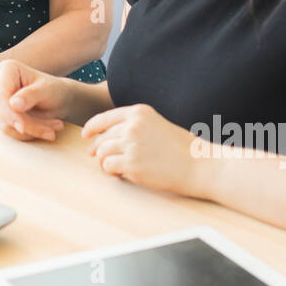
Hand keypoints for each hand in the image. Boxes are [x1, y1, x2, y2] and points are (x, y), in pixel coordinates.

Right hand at [0, 60, 71, 142]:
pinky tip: (45, 129)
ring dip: (31, 130)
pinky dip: (28, 134)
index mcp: (7, 69)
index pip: (1, 96)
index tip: (22, 127)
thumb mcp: (47, 90)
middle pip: (3, 111)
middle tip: (53, 130)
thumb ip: (31, 95)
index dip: (10, 113)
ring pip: (5, 124)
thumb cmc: (53, 90)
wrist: (57, 99)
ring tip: (54, 127)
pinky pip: (9, 130)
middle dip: (28, 124)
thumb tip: (13, 104)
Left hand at [82, 104, 205, 194]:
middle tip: (94, 156)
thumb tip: (110, 138)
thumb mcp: (157, 125)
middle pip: (102, 137)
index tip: (86, 135)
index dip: (92, 128)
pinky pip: (109, 166)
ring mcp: (131, 145)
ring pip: (102, 152)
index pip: (105, 118)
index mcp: (139, 112)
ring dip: (104, 161)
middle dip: (95, 147)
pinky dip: (110, 171)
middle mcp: (132, 126)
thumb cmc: (182, 147)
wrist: (199, 165)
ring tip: (112, 166)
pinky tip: (119, 173)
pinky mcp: (132, 164)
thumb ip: (135, 126)